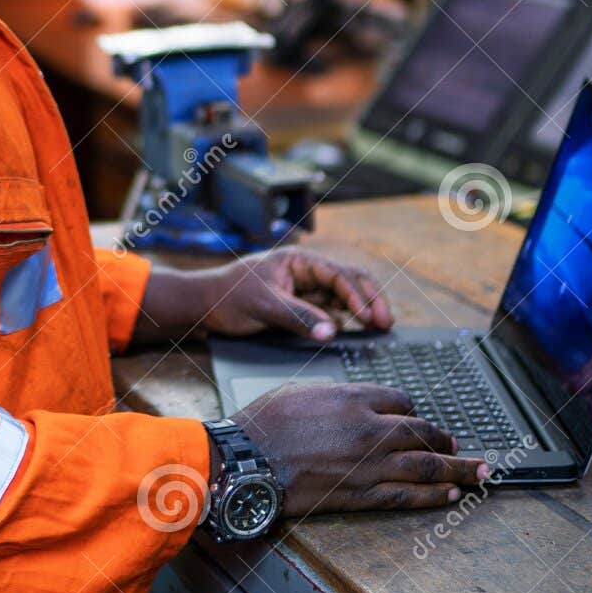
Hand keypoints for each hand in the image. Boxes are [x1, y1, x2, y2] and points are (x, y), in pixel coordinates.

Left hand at [199, 247, 391, 340]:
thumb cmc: (229, 296)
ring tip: (378, 329)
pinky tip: (356, 332)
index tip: (370, 318)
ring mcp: (305, 289)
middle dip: (370, 299)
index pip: (338, 274)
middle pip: (349, 281)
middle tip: (386, 323)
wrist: (205, 307)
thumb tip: (332, 332)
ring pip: (342, 298)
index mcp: (299, 260)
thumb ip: (298, 317)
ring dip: (361, 310)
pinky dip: (345, 320)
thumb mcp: (264, 305)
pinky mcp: (302, 306)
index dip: (358, 296)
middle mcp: (306, 272)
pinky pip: (330, 312)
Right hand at [238, 382, 487, 514]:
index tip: (418, 418)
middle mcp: (369, 430)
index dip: (414, 411)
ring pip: (426, 466)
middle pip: (423, 432)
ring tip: (479, 472)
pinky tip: (451, 495)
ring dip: (458, 469)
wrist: (247, 461)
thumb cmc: (266, 423)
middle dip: (447, 440)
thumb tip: (358, 402)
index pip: (402, 401)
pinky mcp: (361, 494)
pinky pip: (407, 496)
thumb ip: (339, 396)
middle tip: (461, 445)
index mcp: (354, 399)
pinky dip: (433, 496)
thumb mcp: (304, 391)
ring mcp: (369, 465)